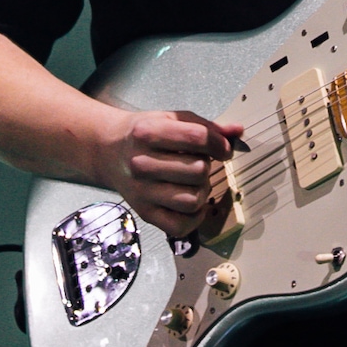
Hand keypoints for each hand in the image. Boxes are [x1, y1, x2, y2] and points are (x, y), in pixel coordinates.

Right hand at [94, 108, 245, 236]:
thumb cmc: (144, 134)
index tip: (223, 149)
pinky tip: (193, 204)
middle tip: (198, 162)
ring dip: (203, 190)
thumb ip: (205, 126)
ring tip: (194, 181)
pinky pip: (181, 226)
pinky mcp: (144, 213)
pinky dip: (195, 218)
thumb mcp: (170, 119)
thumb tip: (238, 132)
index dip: (219, 144)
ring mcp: (141, 191)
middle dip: (207, 165)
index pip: (198, 138)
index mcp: (147, 132)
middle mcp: (141, 163)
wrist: (108, 150)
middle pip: (198, 170)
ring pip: (193, 200)